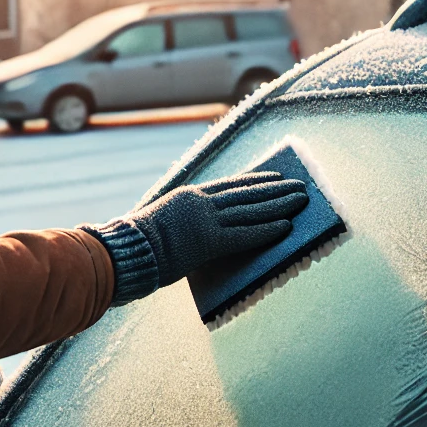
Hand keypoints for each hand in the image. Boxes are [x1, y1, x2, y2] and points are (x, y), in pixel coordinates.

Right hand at [131, 170, 307, 286]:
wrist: (125, 250)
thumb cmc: (135, 243)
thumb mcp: (159, 221)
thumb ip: (179, 220)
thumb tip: (187, 228)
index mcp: (188, 196)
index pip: (229, 185)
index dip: (255, 180)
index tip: (274, 175)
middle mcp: (201, 203)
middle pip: (246, 193)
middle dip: (275, 189)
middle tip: (300, 185)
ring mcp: (207, 221)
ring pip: (251, 210)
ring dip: (280, 204)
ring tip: (302, 200)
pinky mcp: (210, 242)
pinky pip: (245, 235)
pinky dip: (267, 230)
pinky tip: (287, 226)